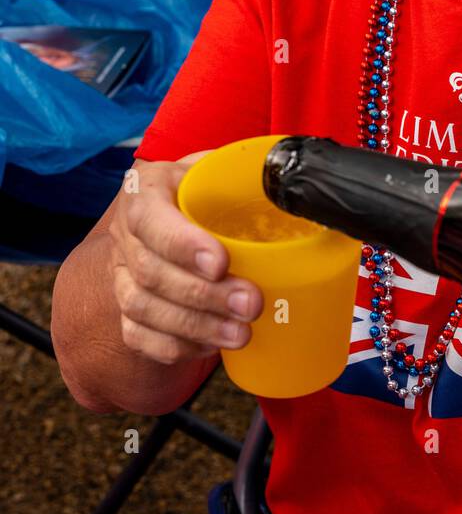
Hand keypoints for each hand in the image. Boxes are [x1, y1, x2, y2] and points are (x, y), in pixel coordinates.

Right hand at [107, 154, 263, 365]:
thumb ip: (242, 172)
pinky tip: (211, 345)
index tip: (221, 263)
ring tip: (240, 333)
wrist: (168, 206)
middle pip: (151, 272)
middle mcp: (125, 234)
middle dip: (204, 295)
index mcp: (144, 191)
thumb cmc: (201, 188)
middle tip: (250, 304)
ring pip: (142, 309)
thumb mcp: (216, 167)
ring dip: (195, 327)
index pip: (149, 218)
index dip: (182, 244)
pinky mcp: (125, 309)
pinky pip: (138, 337)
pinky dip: (175, 346)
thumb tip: (288, 182)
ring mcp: (121, 274)